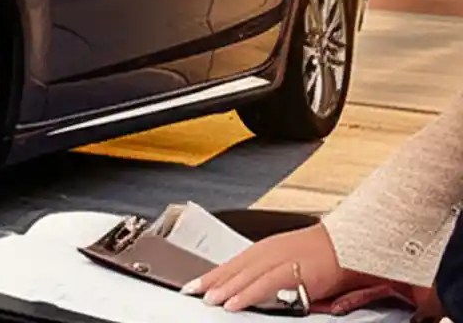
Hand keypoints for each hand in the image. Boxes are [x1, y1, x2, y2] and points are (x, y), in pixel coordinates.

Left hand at [181, 223, 373, 311]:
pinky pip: (266, 285)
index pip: (233, 262)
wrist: (355, 244)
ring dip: (225, 288)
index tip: (194, 283)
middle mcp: (271, 250)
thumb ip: (270, 273)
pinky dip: (247, 294)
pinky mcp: (296, 272)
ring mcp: (283, 259)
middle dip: (212, 280)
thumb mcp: (291, 259)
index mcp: (268, 248)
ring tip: (208, 299)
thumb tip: (250, 287)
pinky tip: (234, 302)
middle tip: (191, 292)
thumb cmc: (327, 253)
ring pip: (246, 275)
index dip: (213, 273)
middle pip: (234, 267)